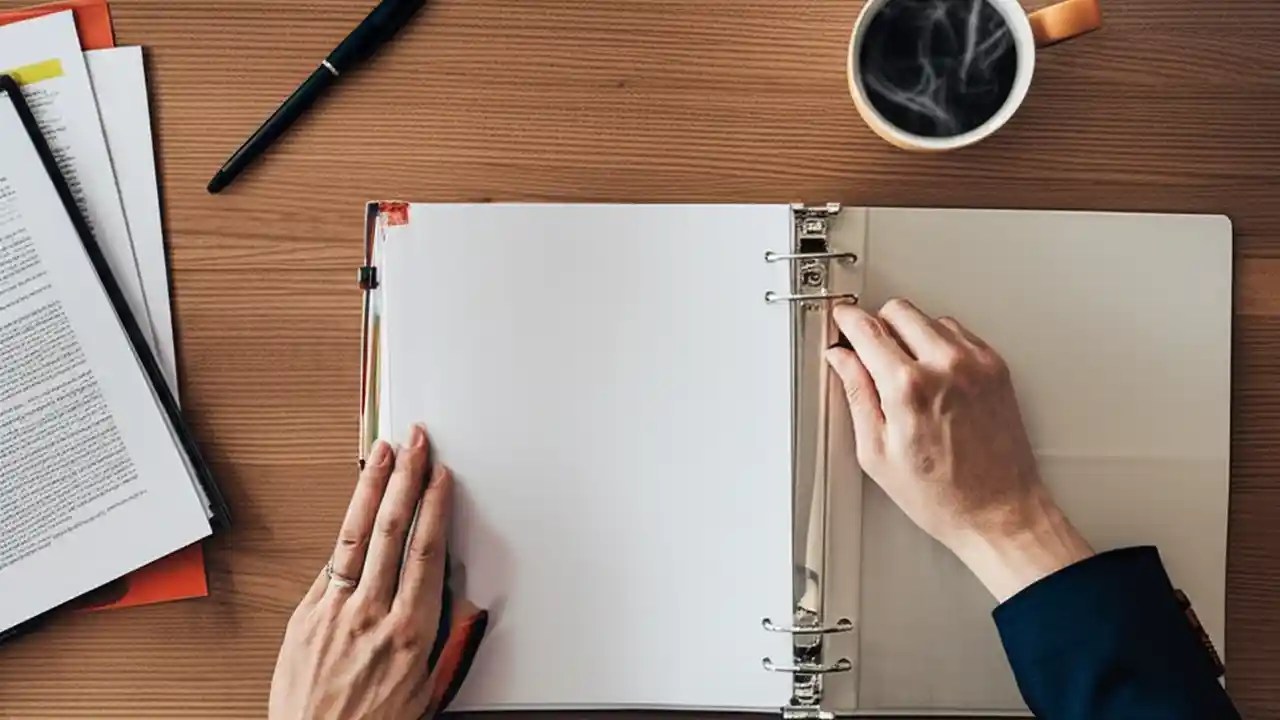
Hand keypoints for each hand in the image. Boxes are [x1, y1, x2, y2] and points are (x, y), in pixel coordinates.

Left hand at [269, 424, 453, 719]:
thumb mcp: (427, 690)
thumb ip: (446, 640)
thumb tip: (461, 602)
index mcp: (409, 633)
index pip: (425, 551)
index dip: (434, 507)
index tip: (441, 478)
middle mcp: (371, 614)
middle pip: (392, 530)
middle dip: (407, 479)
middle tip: (416, 444)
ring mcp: (334, 611)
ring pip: (357, 535)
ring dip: (372, 488)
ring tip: (382, 454)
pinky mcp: (305, 616)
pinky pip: (331, 565)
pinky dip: (346, 529)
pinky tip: (356, 505)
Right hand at [826, 299, 1092, 601]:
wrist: (999, 511)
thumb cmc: (942, 495)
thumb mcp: (877, 453)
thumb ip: (857, 395)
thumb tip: (843, 361)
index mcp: (908, 388)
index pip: (868, 329)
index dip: (848, 320)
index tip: (842, 320)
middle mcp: (945, 366)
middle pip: (899, 311)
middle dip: (878, 325)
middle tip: (870, 350)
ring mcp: (976, 364)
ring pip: (930, 318)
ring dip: (911, 333)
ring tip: (905, 370)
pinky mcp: (996, 368)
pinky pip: (960, 334)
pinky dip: (941, 343)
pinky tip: (933, 375)